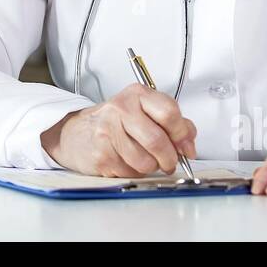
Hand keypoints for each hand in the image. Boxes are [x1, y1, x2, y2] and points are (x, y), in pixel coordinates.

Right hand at [40, 84, 197, 176]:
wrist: (77, 132)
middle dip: (170, 158)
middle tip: (170, 162)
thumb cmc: (115, 122)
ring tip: (146, 160)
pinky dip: (135, 172)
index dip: (182, 133)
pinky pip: (131, 172)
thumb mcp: (143, 111)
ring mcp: (108, 132)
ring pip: (145, 161)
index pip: (169, 112)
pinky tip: (128, 162)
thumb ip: (172, 123)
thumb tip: (189, 143)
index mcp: (136, 95)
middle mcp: (120, 109)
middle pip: (157, 140)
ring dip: (152, 167)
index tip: (185, 145)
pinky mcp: (101, 154)